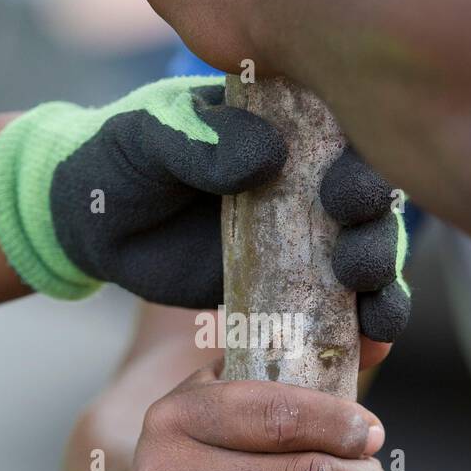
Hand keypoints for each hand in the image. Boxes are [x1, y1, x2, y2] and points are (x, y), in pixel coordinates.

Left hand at [0, 78, 410, 338]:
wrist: (88, 223)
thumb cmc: (119, 159)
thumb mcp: (150, 137)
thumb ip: (202, 143)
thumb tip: (268, 155)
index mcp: (289, 121)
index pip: (349, 136)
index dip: (363, 165)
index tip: (344, 195)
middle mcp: (310, 177)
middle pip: (370, 205)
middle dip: (377, 236)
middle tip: (358, 264)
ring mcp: (304, 236)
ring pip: (366, 259)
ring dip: (382, 287)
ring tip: (377, 317)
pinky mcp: (288, 288)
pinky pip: (335, 308)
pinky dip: (359, 329)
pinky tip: (370, 348)